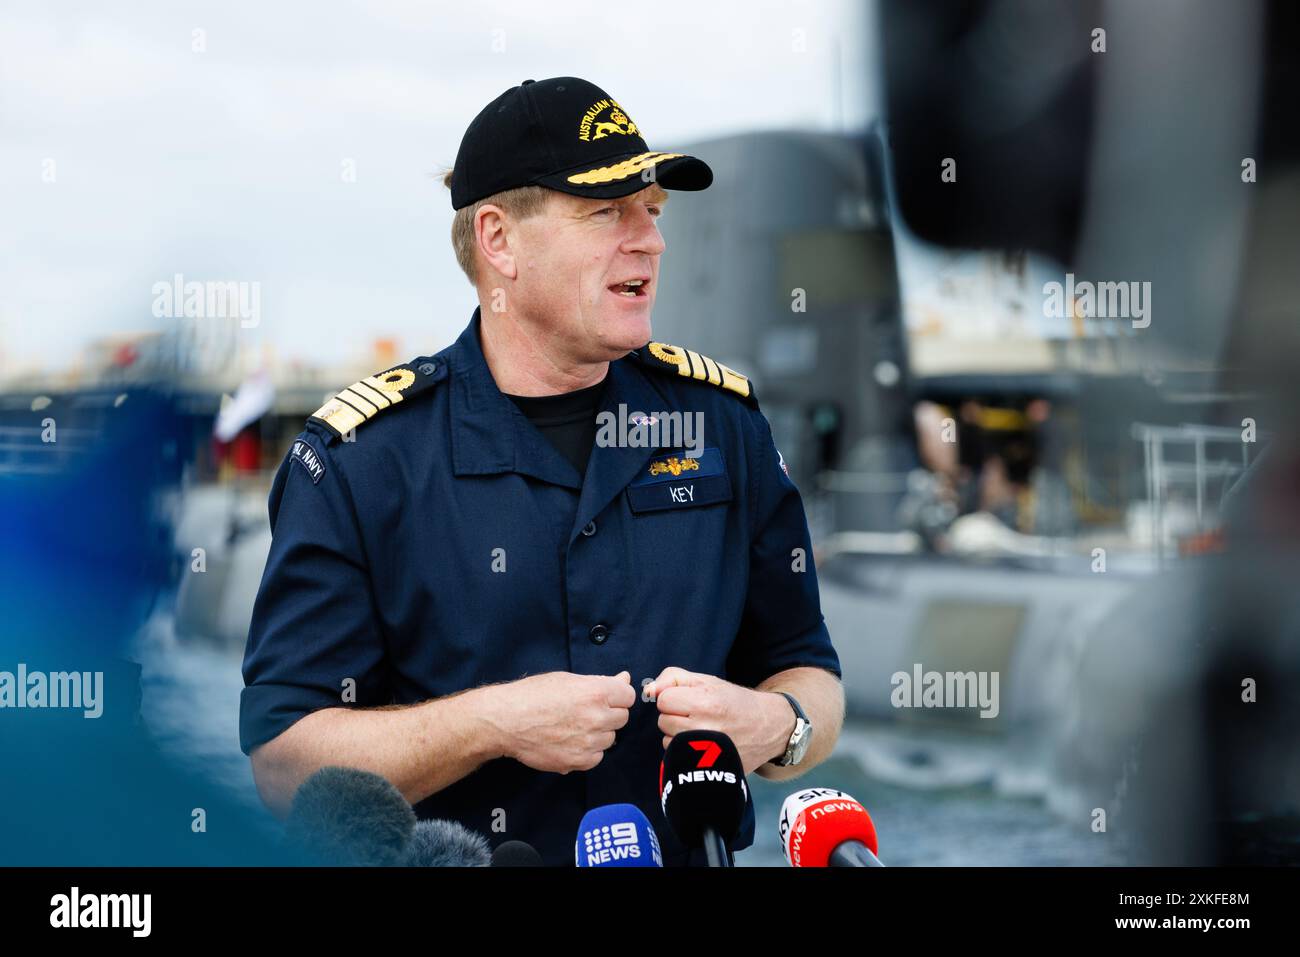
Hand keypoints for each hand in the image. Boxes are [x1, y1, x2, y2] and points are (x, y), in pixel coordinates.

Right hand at [488, 671, 634, 773]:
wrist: (506, 720)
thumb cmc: (532, 695)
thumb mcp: (567, 679)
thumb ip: (601, 682)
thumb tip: (625, 679)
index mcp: (595, 692)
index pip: (628, 696)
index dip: (617, 696)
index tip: (605, 698)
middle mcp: (596, 717)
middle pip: (622, 718)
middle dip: (608, 714)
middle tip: (585, 712)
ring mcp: (588, 742)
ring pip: (610, 738)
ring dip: (598, 734)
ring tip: (574, 727)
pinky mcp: (579, 761)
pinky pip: (597, 757)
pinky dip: (588, 751)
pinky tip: (570, 741)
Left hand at [645, 667, 795, 775]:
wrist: (769, 727)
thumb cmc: (735, 702)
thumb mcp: (707, 681)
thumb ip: (674, 678)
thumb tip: (649, 690)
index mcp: (705, 702)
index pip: (663, 700)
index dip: (673, 698)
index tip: (688, 700)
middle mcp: (705, 728)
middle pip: (663, 721)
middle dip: (674, 716)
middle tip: (696, 715)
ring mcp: (707, 752)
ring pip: (668, 741)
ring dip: (677, 735)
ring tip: (700, 730)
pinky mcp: (710, 767)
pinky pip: (679, 758)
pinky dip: (685, 751)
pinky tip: (701, 745)